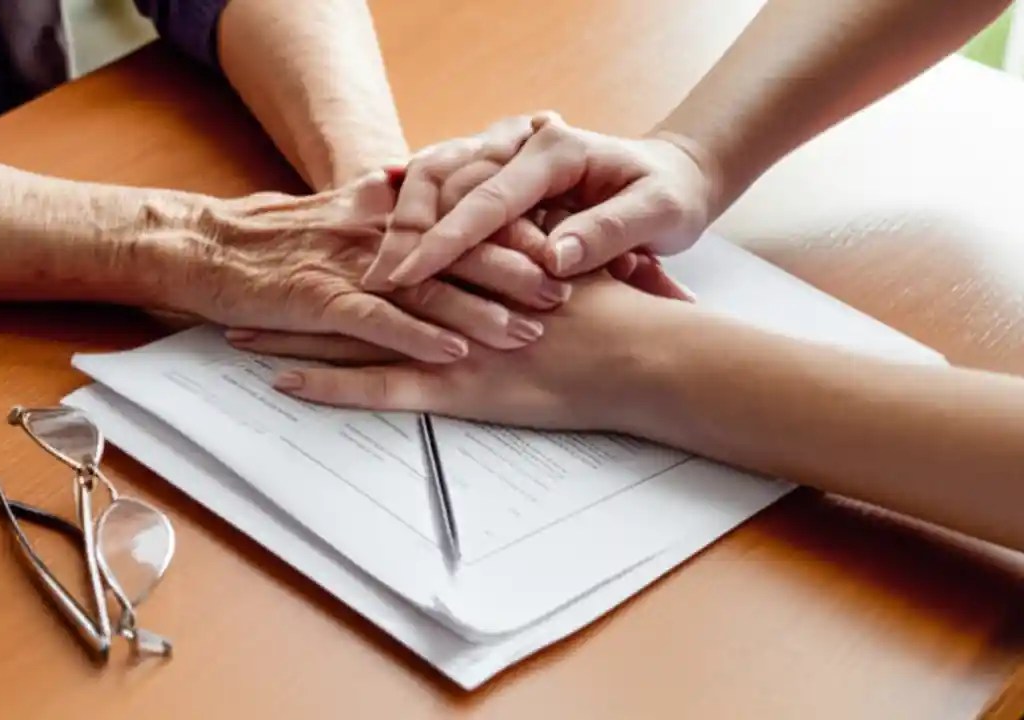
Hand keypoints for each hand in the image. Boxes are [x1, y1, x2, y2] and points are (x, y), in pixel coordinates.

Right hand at [150, 172, 570, 363]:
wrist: (205, 246)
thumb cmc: (275, 239)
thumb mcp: (343, 216)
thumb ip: (394, 216)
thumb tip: (442, 220)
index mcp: (385, 210)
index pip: (461, 215)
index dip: (512, 230)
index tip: (562, 243)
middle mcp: (375, 234)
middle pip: (458, 249)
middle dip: (516, 270)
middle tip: (569, 288)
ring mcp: (348, 267)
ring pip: (429, 286)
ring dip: (481, 308)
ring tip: (530, 327)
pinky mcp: (319, 300)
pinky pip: (379, 320)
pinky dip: (419, 334)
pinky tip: (457, 349)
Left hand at [242, 273, 693, 432]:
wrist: (639, 352)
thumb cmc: (611, 307)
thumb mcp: (562, 257)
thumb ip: (524, 239)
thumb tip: (514, 219)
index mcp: (464, 262)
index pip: (385, 249)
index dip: (336, 245)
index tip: (293, 239)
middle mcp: (441, 296)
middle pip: (350, 286)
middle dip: (293, 283)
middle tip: (242, 278)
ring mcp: (442, 343)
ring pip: (350, 334)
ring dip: (292, 331)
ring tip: (236, 330)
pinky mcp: (453, 390)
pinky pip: (379, 389)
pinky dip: (331, 386)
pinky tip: (285, 382)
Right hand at [366, 113, 717, 287]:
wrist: (675, 176)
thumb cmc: (671, 197)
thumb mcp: (660, 214)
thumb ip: (609, 233)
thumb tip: (555, 261)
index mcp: (557, 150)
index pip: (488, 198)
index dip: (447, 239)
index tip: (411, 272)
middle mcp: (520, 141)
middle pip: (443, 180)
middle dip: (407, 231)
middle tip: (380, 280)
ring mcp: (503, 151)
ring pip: (432, 178)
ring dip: (403, 224)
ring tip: (381, 273)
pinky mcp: (495, 171)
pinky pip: (442, 187)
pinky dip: (414, 214)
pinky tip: (391, 245)